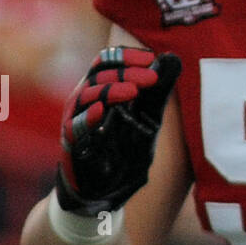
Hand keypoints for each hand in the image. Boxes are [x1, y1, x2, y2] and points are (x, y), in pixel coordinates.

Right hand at [56, 47, 181, 215]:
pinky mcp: (72, 146)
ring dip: (109, 91)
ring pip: (85, 96)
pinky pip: (74, 128)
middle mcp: (84, 100)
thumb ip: (158, 89)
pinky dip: (87, 118)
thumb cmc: (125, 145)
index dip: (125, 57)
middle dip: (125, 73)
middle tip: (150, 78)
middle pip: (98, 76)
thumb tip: (173, 58)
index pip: (106, 62)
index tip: (149, 59)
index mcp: (100, 89)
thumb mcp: (148, 115)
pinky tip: (101, 111)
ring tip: (132, 91)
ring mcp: (76, 122)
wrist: (108, 187)